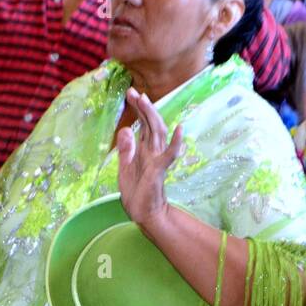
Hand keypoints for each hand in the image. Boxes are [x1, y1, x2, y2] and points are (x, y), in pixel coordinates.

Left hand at [115, 87, 183, 229]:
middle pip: (151, 124)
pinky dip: (175, 143)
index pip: (143, 123)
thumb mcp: (125, 167)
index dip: (138, 108)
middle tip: (134, 92)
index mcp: (144, 149)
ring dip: (153, 117)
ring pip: (158, 133)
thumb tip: (125, 129)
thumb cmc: (136, 192)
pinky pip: (169, 155)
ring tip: (146, 101)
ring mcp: (158, 159)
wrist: (142, 213)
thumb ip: (126, 149)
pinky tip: (180, 129)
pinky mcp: (159, 170)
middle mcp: (153, 151)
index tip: (130, 93)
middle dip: (144, 107)